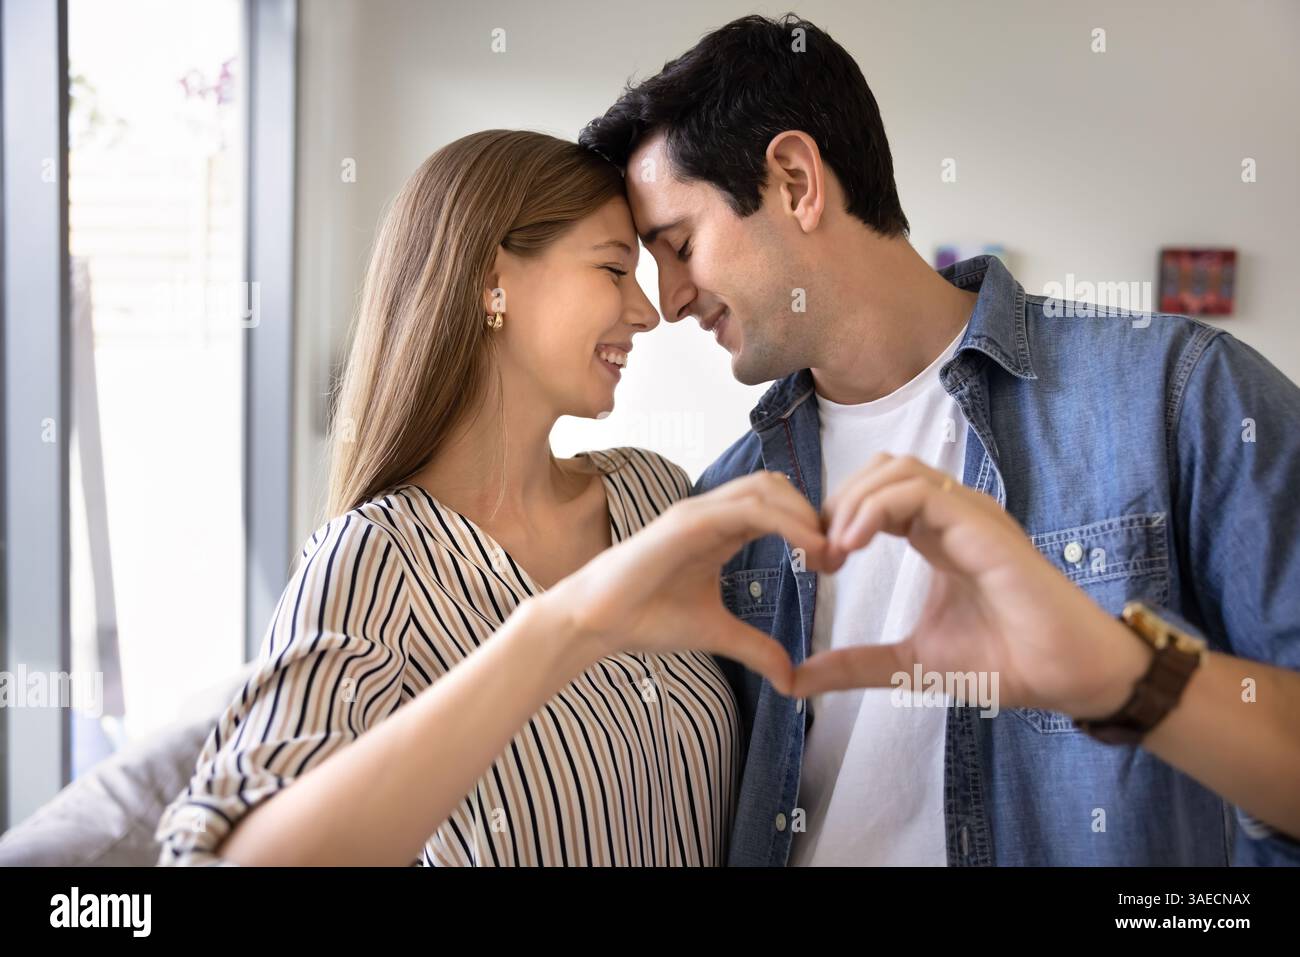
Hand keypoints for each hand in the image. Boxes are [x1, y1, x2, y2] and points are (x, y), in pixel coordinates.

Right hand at [545, 471, 831, 695]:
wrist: (594, 622)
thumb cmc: (646, 618)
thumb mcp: (716, 633)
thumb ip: (756, 648)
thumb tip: (792, 679)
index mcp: (719, 529)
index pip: (777, 506)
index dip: (812, 526)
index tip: (838, 563)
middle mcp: (710, 512)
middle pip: (778, 487)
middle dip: (816, 514)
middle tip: (842, 556)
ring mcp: (697, 512)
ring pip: (767, 489)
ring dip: (807, 515)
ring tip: (832, 554)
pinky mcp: (686, 521)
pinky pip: (746, 509)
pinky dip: (786, 522)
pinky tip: (811, 551)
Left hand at [792, 453, 1150, 717]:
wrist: (1064, 676)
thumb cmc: (1004, 661)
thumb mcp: (908, 663)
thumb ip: (854, 665)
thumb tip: (795, 681)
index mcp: (937, 533)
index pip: (876, 493)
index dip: (837, 516)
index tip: (817, 563)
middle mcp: (954, 513)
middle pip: (880, 469)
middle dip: (838, 502)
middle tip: (818, 554)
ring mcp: (970, 513)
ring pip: (896, 469)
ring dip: (852, 503)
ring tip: (833, 551)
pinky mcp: (982, 524)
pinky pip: (919, 492)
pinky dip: (875, 509)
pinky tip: (852, 545)